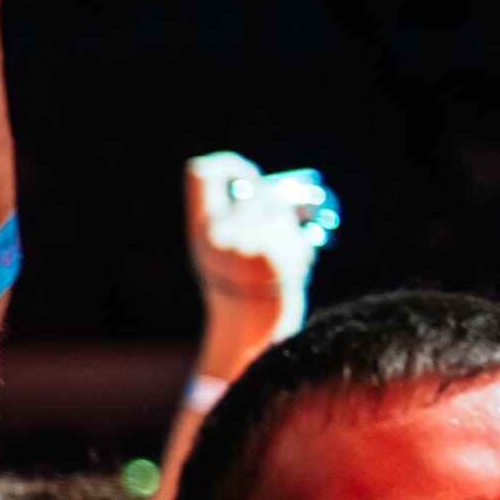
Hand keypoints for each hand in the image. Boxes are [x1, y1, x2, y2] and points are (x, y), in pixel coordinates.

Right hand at [181, 150, 330, 375]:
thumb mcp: (214, 253)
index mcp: (201, 230)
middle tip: (281, 218)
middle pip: (257, 190)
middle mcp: (219, 232)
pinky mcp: (275, 254)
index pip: (200, 173)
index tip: (243, 174)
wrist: (249, 334)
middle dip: (274, 202)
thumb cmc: (235, 292)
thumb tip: (255, 185)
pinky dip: (299, 247)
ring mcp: (247, 242)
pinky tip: (292, 269)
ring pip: (281, 210)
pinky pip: (295, 233)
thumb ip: (227, 219)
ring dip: (288, 226)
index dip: (226, 165)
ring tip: (282, 255)